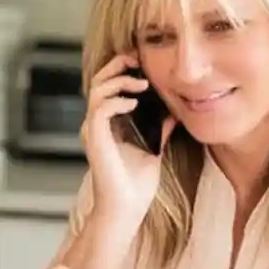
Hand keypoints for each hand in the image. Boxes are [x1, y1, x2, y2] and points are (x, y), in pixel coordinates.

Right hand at [81, 53, 178, 221]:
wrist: (127, 209)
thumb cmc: (137, 186)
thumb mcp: (154, 149)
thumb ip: (160, 130)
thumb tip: (174, 114)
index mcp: (108, 125)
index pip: (109, 87)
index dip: (123, 70)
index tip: (143, 62)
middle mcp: (97, 125)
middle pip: (99, 81)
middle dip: (118, 65)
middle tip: (138, 59)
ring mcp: (94, 131)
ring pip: (98, 90)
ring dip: (119, 80)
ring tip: (141, 82)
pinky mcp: (95, 139)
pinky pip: (100, 109)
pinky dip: (116, 100)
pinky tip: (134, 102)